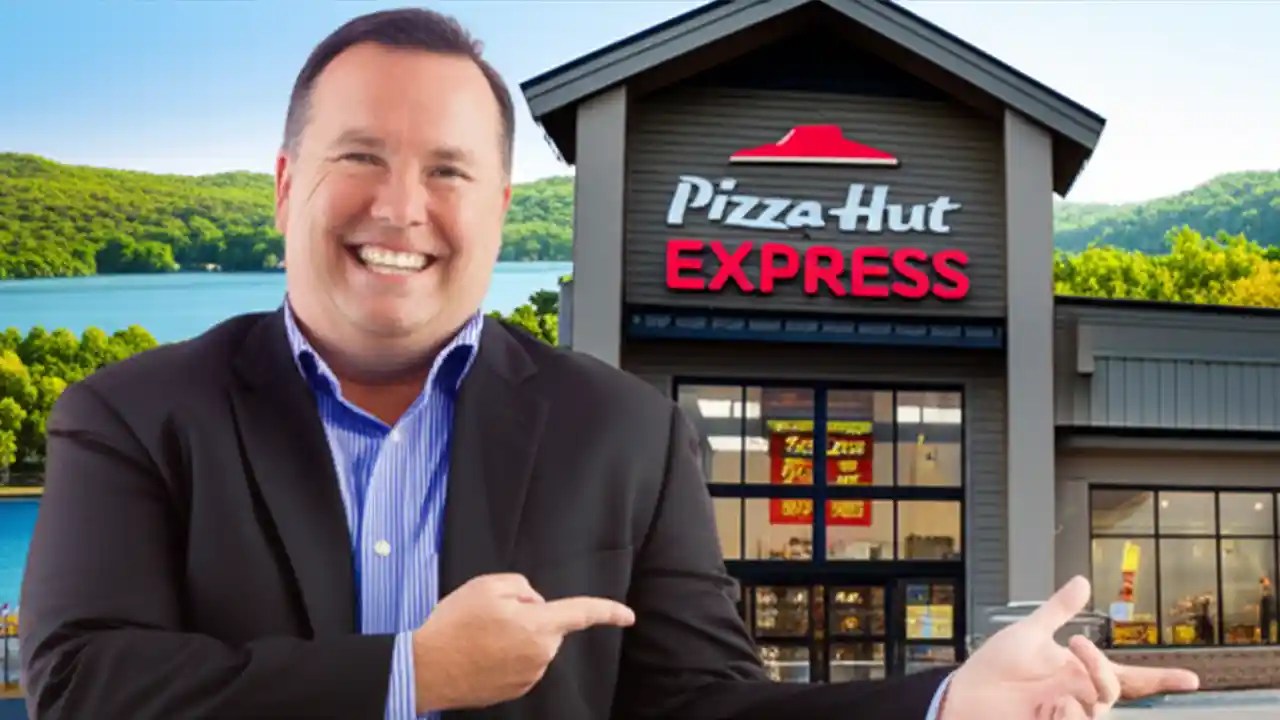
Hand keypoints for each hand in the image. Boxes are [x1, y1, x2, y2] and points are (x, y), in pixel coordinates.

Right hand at [410, 573, 634, 712]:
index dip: (608, 612)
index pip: (582, 614)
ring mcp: (528, 677)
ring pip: (532, 645)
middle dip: (529, 617)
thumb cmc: (455, 623)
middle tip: (492, 615)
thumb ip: (522, 587)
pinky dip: (505, 656)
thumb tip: (534, 603)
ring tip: (479, 636)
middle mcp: (540, 655)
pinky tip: (480, 653)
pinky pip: (519, 664)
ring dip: (515, 637)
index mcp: (539, 627)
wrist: (425, 668)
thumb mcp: (487, 586)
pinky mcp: (513, 691)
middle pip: (547, 627)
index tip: (628, 616)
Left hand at [940, 576, 1198, 719]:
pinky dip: (1062, 714)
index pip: (1130, 677)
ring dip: (1078, 693)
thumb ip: (1058, 610)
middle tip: (1076, 646)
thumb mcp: (1029, 632)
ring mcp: (1068, 715)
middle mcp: (1079, 696)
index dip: (1161, 679)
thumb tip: (1082, 581)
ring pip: (1100, 709)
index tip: (1194, 679)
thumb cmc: (994, 666)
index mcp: (1078, 672)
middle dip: (1100, 666)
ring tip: (1048, 690)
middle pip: (1114, 687)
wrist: (966, 693)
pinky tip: (1043, 709)